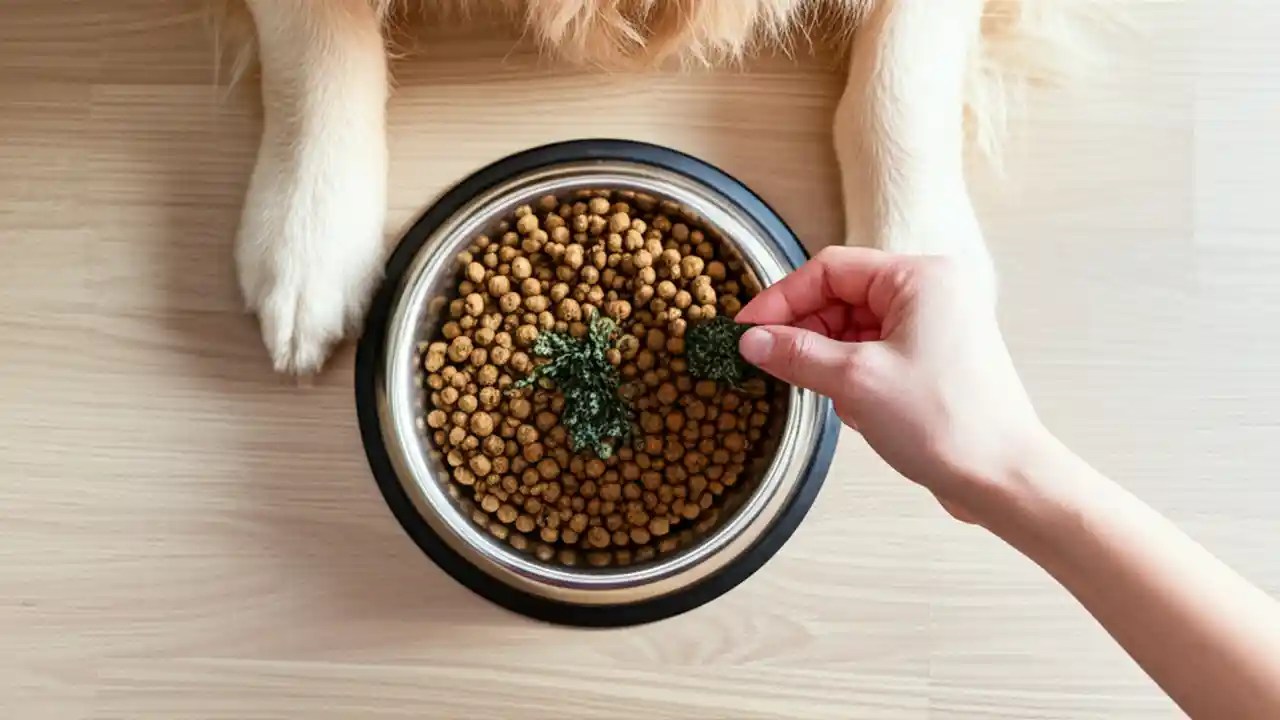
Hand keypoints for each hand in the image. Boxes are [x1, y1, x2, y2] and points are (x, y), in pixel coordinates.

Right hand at [735, 247, 1045, 522]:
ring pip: (854, 329)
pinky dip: (852, 378)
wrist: (1003, 478)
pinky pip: (873, 354)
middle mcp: (930, 292)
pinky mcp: (932, 361)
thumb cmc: (945, 421)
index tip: (746, 331)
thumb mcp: (856, 381)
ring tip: (828, 396)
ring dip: (830, 361)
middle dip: (805, 333)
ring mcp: (934, 327)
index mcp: (920, 277)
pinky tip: (856, 411)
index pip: (830, 269)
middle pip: (841, 297)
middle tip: (767, 365)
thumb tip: (751, 341)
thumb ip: (797, 354)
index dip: (781, 298)